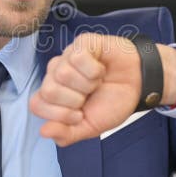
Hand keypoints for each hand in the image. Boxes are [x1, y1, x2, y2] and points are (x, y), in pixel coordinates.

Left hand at [29, 33, 175, 146]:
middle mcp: (55, 73)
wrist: (139, 87)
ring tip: (97, 82)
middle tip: (90, 95)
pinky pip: (77, 56)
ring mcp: (67, 56)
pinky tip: (101, 69)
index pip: (36, 105)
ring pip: (63, 73)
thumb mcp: (90, 127)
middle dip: (75, 99)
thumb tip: (43, 132)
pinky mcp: (82, 43)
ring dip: (88, 84)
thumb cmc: (112, 102)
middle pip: (48, 90)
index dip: (61, 114)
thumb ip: (67, 134)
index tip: (80, 114)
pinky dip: (94, 69)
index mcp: (52, 95)